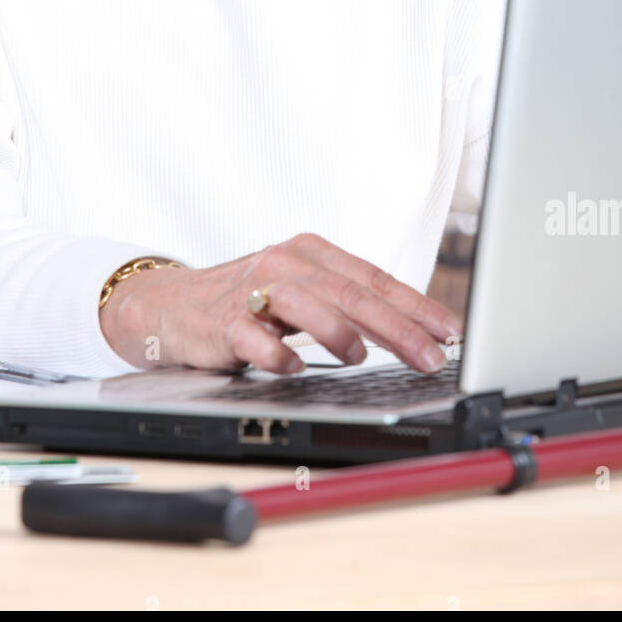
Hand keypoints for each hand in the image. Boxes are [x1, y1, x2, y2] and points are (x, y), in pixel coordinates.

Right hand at [100, 232, 461, 374]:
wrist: (170, 305)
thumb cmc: (248, 300)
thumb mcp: (300, 290)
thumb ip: (347, 303)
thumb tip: (413, 332)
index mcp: (311, 252)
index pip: (375, 278)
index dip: (417, 305)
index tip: (451, 332)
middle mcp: (286, 263)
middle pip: (351, 292)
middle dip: (398, 326)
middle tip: (432, 357)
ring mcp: (252, 291)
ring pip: (306, 303)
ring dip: (339, 331)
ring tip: (363, 357)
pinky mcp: (222, 322)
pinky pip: (255, 338)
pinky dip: (278, 355)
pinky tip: (295, 369)